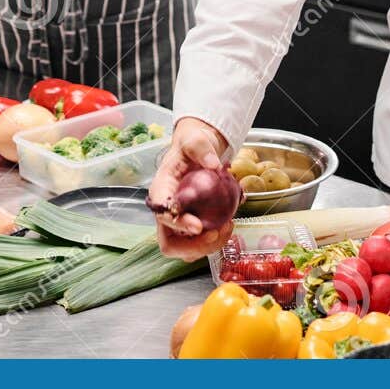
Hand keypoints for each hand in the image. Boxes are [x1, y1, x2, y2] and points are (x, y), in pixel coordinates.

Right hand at [150, 117, 234, 259]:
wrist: (199, 151)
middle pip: (169, 242)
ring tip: (226, 227)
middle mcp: (166, 211)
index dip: (177, 223)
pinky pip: (199, 245)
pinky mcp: (191, 227)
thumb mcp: (194, 139)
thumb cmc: (191, 146)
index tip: (198, 226)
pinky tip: (228, 226)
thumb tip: (213, 164)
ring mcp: (178, 222)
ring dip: (207, 247)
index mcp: (161, 189)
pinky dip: (215, 242)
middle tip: (215, 233)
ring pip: (185, 250)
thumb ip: (201, 148)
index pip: (162, 213)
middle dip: (193, 246)